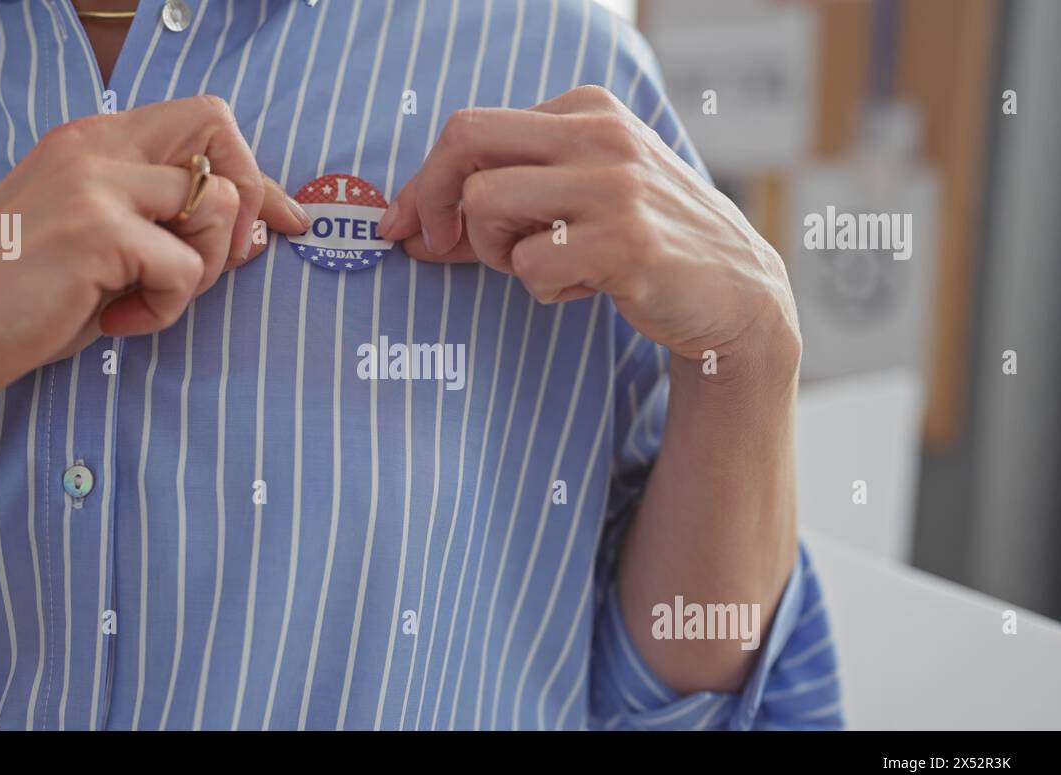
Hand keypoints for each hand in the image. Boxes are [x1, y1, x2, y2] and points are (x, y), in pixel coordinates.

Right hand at [0, 95, 309, 408]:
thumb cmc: (14, 300)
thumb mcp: (97, 249)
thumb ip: (163, 228)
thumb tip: (256, 230)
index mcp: (91, 141)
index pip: (203, 120)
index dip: (255, 171)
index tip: (283, 221)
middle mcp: (95, 145)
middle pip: (222, 136)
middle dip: (241, 211)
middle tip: (204, 271)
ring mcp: (96, 183)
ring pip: (218, 208)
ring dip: (200, 270)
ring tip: (142, 302)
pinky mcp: (99, 232)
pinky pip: (187, 269)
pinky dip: (166, 310)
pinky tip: (117, 324)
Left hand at [378, 85, 800, 382]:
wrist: (736, 295)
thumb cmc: (642, 246)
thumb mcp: (575, 205)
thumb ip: (500, 208)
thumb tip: (408, 229)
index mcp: (588, 110)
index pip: (471, 126)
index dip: (425, 180)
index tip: (406, 225)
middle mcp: (601, 134)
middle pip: (464, 140)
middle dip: (430, 198)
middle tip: (434, 244)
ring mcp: (616, 185)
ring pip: (486, 204)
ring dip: (495, 251)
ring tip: (543, 266)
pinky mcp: (626, 243)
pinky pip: (529, 266)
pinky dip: (543, 288)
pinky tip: (587, 287)